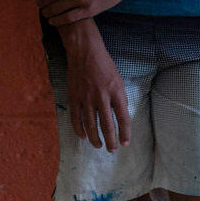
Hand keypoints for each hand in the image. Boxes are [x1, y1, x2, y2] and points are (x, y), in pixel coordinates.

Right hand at [62, 24, 130, 151]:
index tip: (125, 143)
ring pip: (90, 125)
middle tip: (112, 149)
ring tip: (99, 146)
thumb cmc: (104, 65)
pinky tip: (83, 136)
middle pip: (106, 125)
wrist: (85, 51)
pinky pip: (76, 118)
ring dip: (95, 138)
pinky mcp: (74, 97)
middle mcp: (101, 96)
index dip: (125, 133)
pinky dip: (79, 129)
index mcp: (116, 91)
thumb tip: (121, 117)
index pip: (123, 117)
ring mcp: (86, 97)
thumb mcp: (119, 80)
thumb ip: (120, 98)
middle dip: (110, 140)